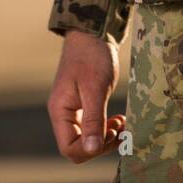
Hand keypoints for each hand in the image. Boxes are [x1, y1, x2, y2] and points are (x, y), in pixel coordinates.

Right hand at [47, 30, 125, 162]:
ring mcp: (72, 110)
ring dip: (106, 136)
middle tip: (120, 129)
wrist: (92, 33)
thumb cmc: (92, 57)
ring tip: (122, 123)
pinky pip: (92, 127)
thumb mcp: (95, 89)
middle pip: (78, 147)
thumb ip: (93, 120)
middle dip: (101, 144)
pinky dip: (106, 127)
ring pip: (87, 139)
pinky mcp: (82, 105)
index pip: (70, 148)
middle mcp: (63, 114)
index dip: (92, 149)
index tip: (111, 134)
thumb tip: (92, 150)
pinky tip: (118, 119)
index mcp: (60, 111)